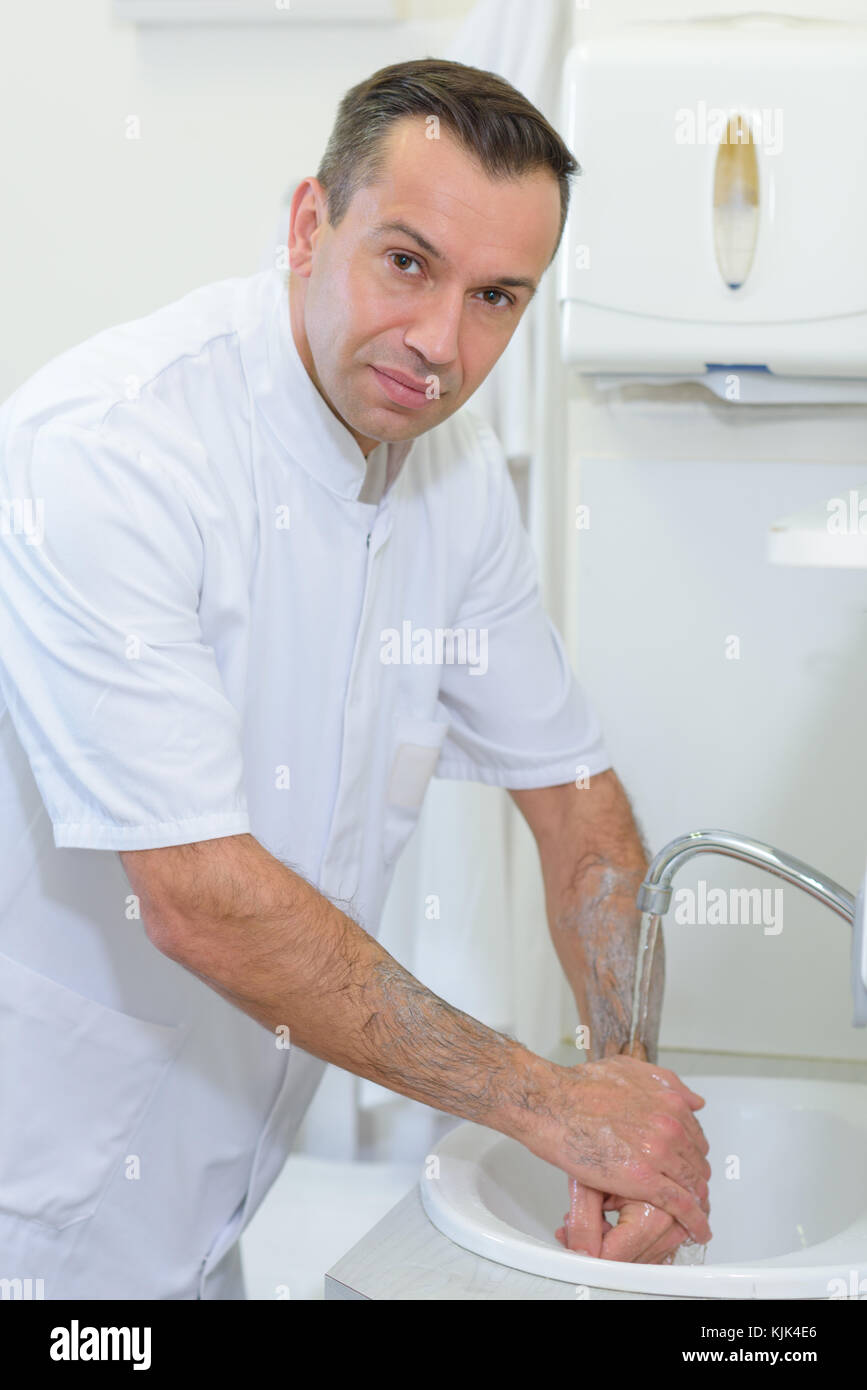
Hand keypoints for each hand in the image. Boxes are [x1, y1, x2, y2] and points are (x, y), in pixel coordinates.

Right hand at [552, 1040, 709, 1260]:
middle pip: (696, 1163)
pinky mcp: (644, 1179)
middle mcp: (670, 1127)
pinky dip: (693, 1221)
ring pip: (692, 1185)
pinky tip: (698, 1231)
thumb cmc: (580, 1087)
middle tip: (685, 1190)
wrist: (552, 1104)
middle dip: (693, 1178)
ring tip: (694, 1215)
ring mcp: (659, 1153)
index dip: (691, 1154)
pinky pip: (680, 1205)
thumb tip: (692, 1100)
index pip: (696, 1137)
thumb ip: (667, 1083)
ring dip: (696, 1201)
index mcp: (669, 1102)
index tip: (687, 1165)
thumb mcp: (631, 1069)